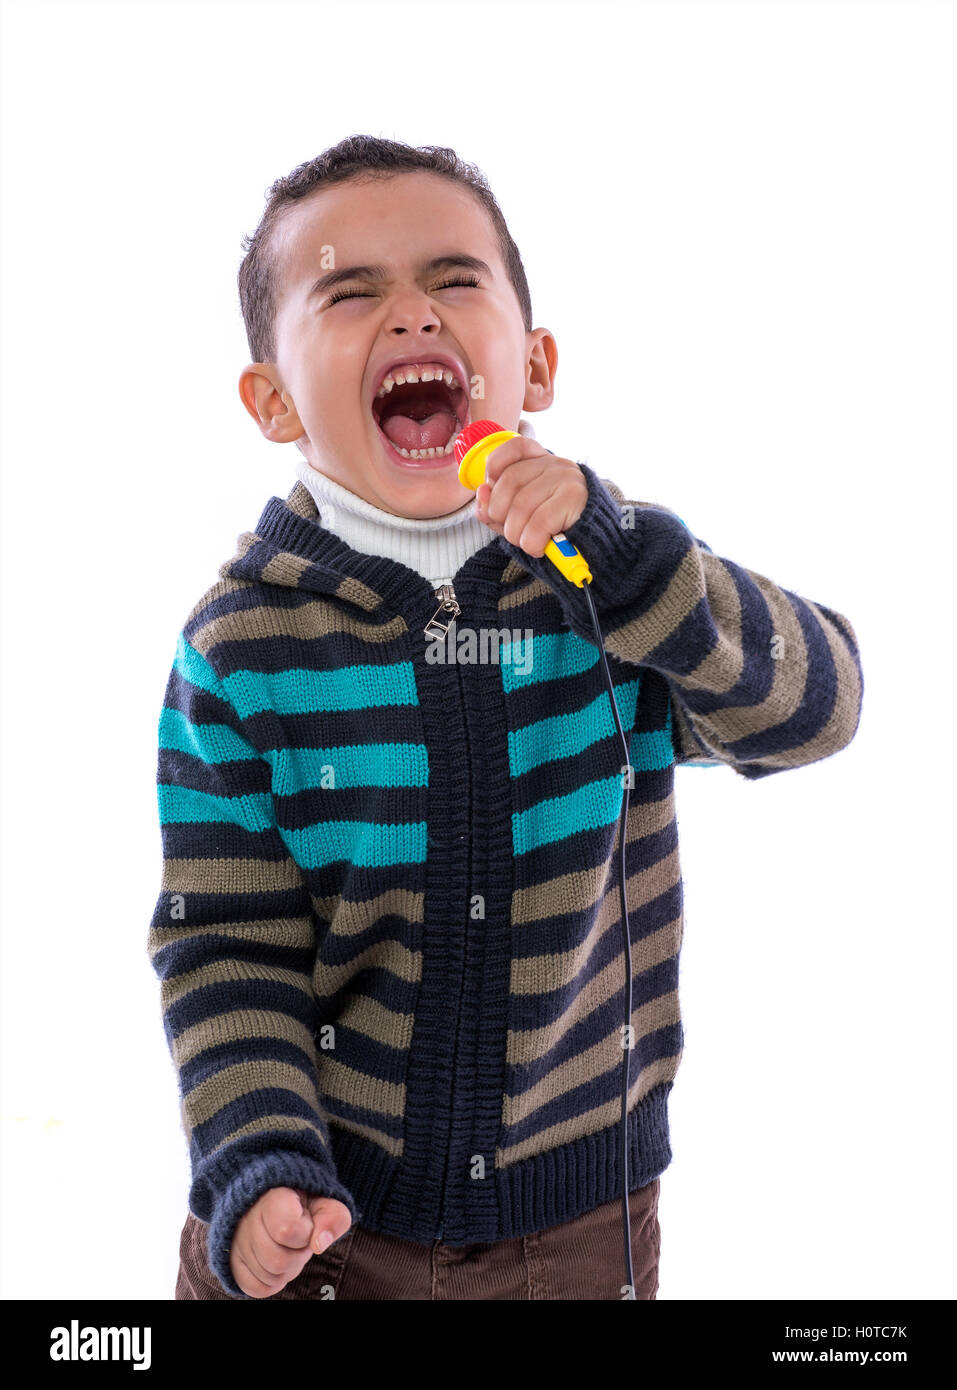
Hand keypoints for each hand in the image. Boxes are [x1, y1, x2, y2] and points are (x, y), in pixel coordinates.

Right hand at [230, 1186, 352, 1297]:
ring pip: (268, 1276)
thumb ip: (333, 1218)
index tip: (306, 1222)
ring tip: (289, 1247)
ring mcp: (237, 1241)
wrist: (274, 1199)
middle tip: (301, 1239)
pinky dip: (273, 1282)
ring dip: (288, 1269)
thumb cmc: (303, 1203)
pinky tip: (278, 1262)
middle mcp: (248, 1218)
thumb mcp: (325, 1202)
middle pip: (278, 1261)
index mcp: (272, 1197)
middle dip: (299, 1255)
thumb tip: (320, 1244)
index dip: (305, 1233)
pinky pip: (256, 1288)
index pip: (287, 1230)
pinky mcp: (232, 1260)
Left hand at [474, 435, 586, 558]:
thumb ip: (496, 506)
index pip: (515, 447)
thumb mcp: (520, 514)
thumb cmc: (554, 528)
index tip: (491, 487)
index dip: (495, 466)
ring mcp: (566, 478)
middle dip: (500, 513)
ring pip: (522, 505)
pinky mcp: (575, 498)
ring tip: (526, 542)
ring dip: (516, 534)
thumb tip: (483, 496)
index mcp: (541, 462)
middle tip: (511, 530)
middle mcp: (554, 464)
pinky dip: (531, 543)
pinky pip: (538, 523)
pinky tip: (539, 547)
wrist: (597, 543)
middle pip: (509, 481)